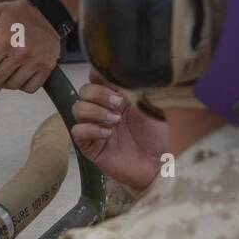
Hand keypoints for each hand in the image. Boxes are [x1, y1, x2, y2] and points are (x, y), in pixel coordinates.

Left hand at [0, 0, 61, 92]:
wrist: (46, 12)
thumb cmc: (15, 13)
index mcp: (3, 41)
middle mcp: (20, 53)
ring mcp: (35, 61)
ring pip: (12, 86)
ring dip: (6, 81)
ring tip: (7, 67)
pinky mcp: (46, 67)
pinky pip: (29, 88)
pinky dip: (23, 85)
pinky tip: (20, 73)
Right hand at [71, 69, 168, 192]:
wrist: (162, 164)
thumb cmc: (161, 136)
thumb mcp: (150, 105)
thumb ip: (133, 89)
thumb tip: (120, 74)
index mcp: (118, 97)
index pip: (97, 78)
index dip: (99, 75)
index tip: (112, 80)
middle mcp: (104, 110)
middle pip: (84, 91)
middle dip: (100, 94)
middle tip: (120, 105)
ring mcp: (96, 128)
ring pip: (77, 108)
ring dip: (96, 111)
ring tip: (116, 121)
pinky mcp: (91, 146)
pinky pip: (77, 131)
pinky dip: (90, 129)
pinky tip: (107, 134)